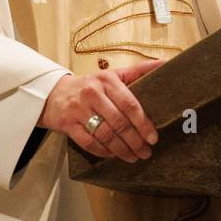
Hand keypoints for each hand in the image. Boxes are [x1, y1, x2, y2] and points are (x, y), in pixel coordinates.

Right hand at [39, 59, 161, 161]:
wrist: (54, 94)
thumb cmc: (91, 85)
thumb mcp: (113, 75)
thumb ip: (138, 70)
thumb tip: (165, 63)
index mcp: (107, 79)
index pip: (129, 103)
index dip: (143, 123)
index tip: (153, 137)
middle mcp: (92, 93)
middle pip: (119, 122)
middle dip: (135, 140)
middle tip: (146, 151)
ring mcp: (79, 109)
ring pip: (105, 135)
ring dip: (122, 149)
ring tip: (134, 157)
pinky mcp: (68, 124)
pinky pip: (89, 143)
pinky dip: (104, 151)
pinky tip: (114, 155)